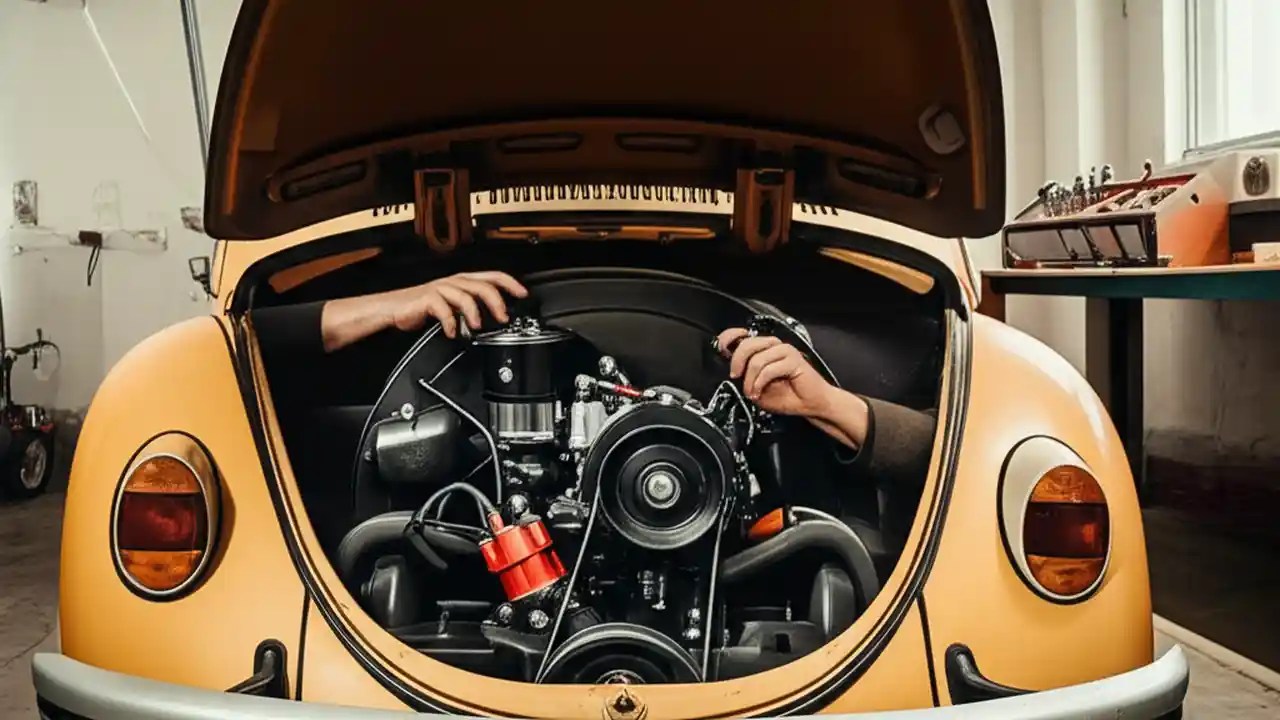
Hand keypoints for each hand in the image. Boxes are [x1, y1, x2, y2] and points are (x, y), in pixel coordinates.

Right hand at [384, 272, 527, 338]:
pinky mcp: (426, 298)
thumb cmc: (423, 308)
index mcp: (463, 282)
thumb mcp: (453, 307)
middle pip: (482, 285)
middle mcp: (454, 282)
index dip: (510, 283)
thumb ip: (472, 309)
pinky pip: (443, 308)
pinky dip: (450, 322)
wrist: (394, 309)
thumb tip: (495, 318)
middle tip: (503, 317)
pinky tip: (452, 332)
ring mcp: (440, 289)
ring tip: (478, 326)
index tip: (523, 294)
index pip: (492, 276)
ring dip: (474, 311)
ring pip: (465, 294)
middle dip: (497, 301)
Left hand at [716, 328, 834, 417]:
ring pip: (757, 358)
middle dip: (737, 363)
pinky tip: (759, 392)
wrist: (810, 406)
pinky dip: (760, 382)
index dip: (729, 337)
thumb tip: (733, 369)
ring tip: (752, 392)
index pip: (743, 336)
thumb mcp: (756, 387)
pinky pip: (769, 368)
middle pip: (747, 344)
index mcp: (765, 350)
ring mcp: (785, 351)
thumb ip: (745, 375)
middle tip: (736, 377)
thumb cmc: (787, 397)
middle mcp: (774, 346)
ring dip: (750, 379)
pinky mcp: (794, 360)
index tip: (721, 346)